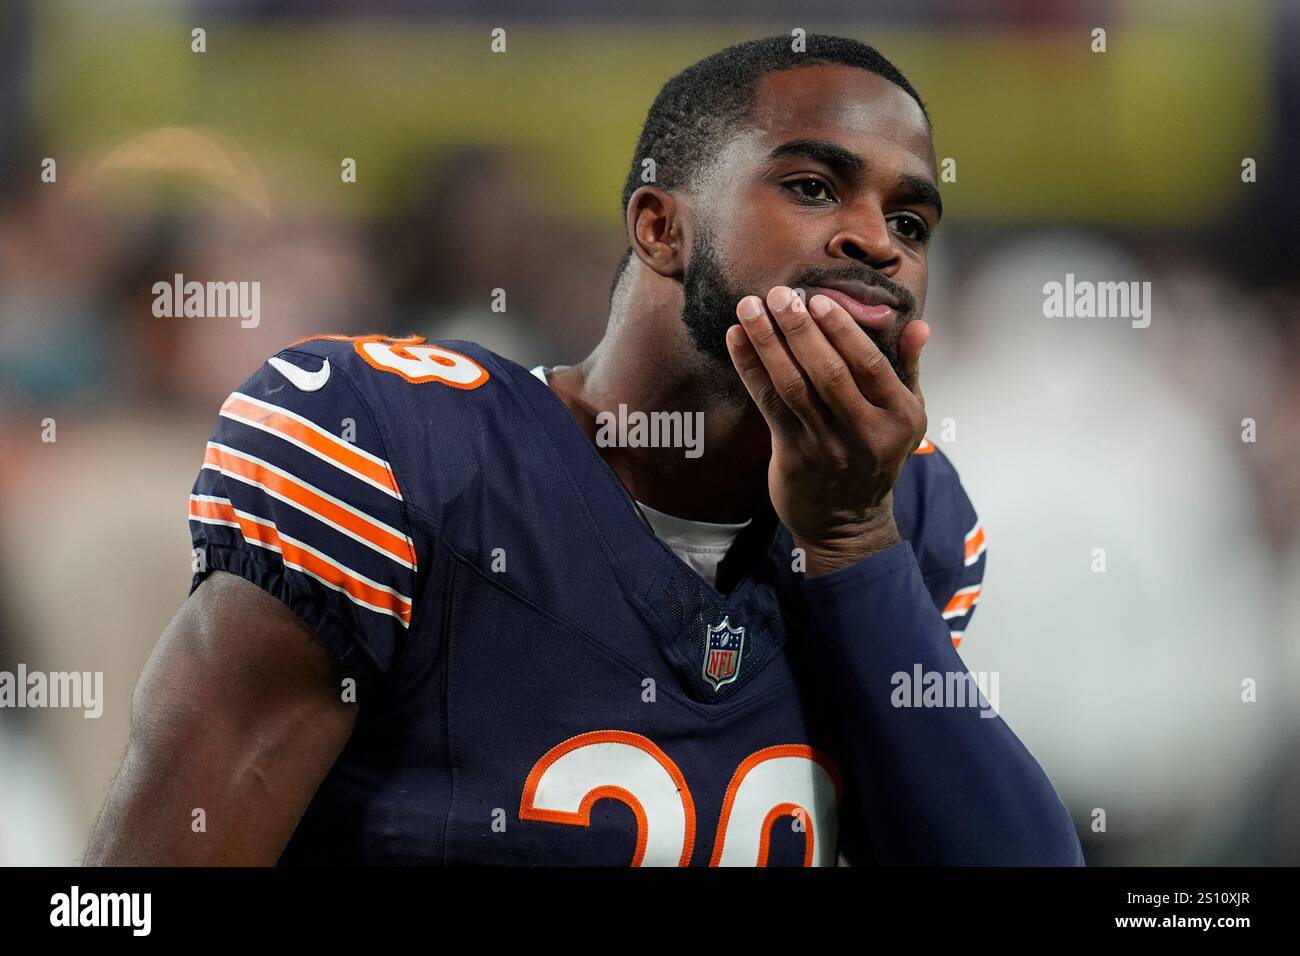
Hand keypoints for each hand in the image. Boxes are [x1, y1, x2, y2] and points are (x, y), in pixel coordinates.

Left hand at [725, 285, 928, 576]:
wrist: (847, 522)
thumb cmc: (876, 455)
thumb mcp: (906, 417)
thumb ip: (908, 369)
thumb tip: (919, 324)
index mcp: (899, 417)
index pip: (869, 365)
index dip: (842, 330)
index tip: (817, 299)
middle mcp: (866, 433)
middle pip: (828, 373)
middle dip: (799, 329)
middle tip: (777, 294)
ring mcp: (828, 446)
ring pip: (793, 386)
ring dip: (767, 343)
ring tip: (749, 308)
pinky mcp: (794, 456)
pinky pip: (768, 404)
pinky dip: (750, 369)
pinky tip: (737, 340)